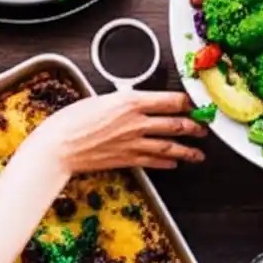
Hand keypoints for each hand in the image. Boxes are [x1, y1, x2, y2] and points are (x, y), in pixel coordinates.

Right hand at [26, 90, 206, 172]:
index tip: (193, 104)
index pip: (171, 100)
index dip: (186, 103)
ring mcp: (134, 143)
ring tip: (198, 154)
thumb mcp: (100, 98)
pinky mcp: (128, 160)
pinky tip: (174, 163)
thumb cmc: (71, 119)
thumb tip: (133, 102)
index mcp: (131, 101)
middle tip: (203, 129)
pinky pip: (154, 161)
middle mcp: (137, 122)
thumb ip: (122, 101)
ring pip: (170, 146)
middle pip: (176, 124)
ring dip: (187, 150)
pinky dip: (167, 162)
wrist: (59, 147)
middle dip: (194, 128)